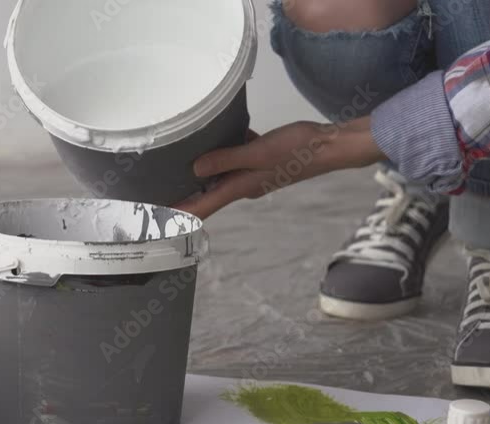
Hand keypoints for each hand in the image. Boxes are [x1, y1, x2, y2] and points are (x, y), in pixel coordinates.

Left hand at [175, 117, 384, 218]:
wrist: (331, 145)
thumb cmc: (298, 149)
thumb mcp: (257, 152)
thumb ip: (225, 159)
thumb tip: (195, 169)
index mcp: (240, 187)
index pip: (204, 207)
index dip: (181, 215)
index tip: (158, 223)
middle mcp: (244, 185)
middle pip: (208, 194)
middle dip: (185, 195)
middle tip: (159, 194)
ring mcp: (253, 174)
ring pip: (221, 175)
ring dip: (203, 173)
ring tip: (177, 167)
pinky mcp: (262, 160)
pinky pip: (236, 158)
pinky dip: (225, 151)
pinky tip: (217, 135)